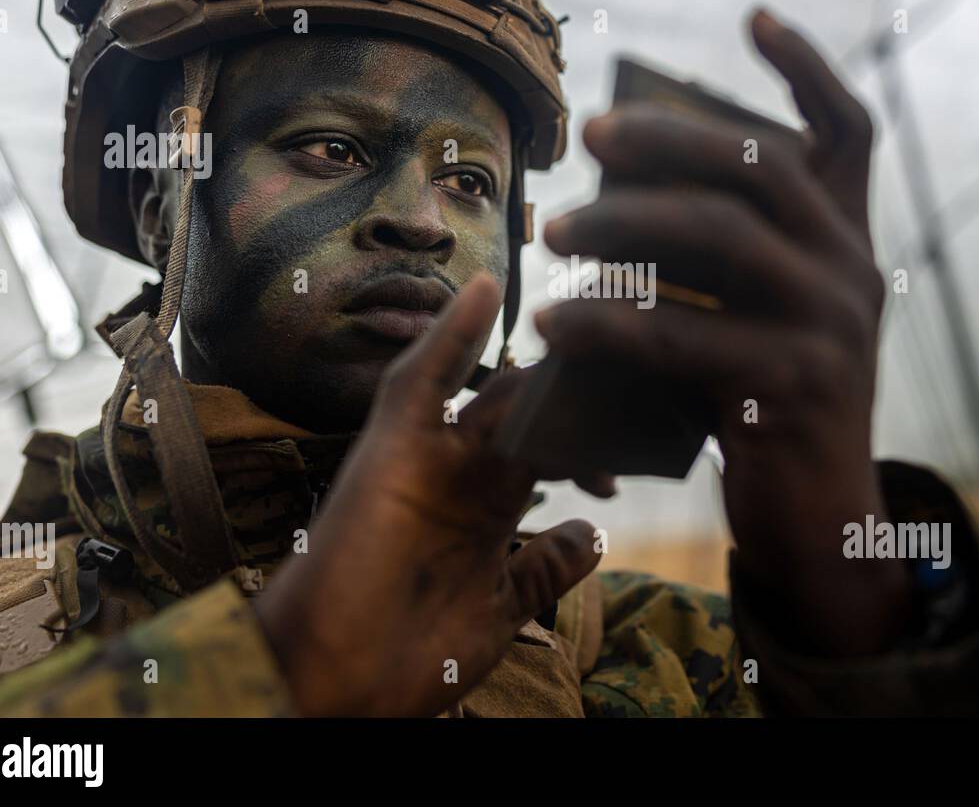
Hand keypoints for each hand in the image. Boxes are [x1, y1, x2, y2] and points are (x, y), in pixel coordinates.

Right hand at [254, 274, 602, 715]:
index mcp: (489, 503)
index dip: (597, 441)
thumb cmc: (408, 658)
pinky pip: (420, 380)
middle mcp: (463, 470)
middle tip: (640, 392)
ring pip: (494, 389)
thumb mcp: (502, 608)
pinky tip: (487, 288)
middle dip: (587, 403)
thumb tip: (591, 536)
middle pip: (534, 412)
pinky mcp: (391, 448)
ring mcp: (429, 455)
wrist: (337, 690)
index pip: (553, 446)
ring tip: (594, 337)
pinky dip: (450, 334)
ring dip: (544, 372)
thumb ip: (543, 567)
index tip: (642, 450)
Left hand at [537, 9, 909, 655]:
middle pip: (758, 168)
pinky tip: (554, 327)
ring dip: (623, 225)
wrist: (822, 518)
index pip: (849, 133)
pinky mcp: (792, 388)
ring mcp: (830, 327)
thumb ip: (725, 261)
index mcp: (847, 244)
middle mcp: (852, 271)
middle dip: (666, 141)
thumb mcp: (759, 318)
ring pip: (721, 238)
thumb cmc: (767, 405)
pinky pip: (684, 336)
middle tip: (590, 139)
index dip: (808, 68)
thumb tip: (621, 195)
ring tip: (554, 235)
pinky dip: (609, 325)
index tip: (755, 17)